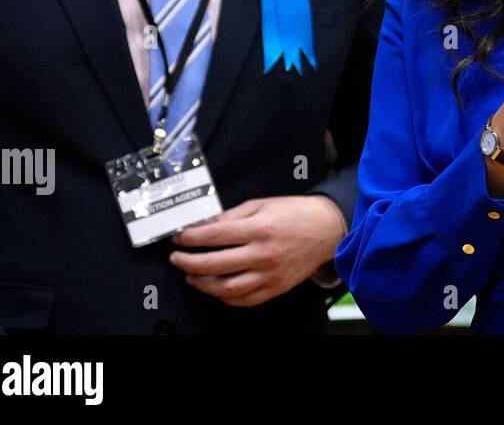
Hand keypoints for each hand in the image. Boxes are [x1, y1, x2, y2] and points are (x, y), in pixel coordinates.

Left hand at [169, 195, 346, 307]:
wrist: (327, 229)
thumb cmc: (294, 213)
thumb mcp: (262, 204)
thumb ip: (232, 215)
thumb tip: (204, 225)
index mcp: (260, 228)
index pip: (214, 236)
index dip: (190, 238)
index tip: (178, 238)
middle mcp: (263, 254)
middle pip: (215, 264)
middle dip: (189, 262)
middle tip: (177, 258)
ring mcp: (270, 274)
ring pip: (227, 288)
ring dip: (203, 284)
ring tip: (191, 276)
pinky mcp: (276, 288)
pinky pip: (245, 300)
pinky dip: (225, 297)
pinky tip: (216, 289)